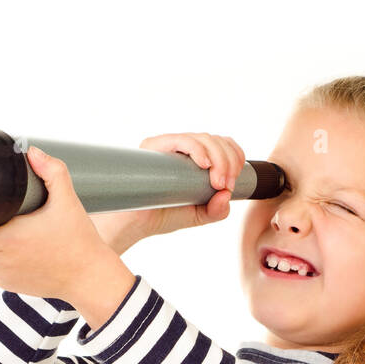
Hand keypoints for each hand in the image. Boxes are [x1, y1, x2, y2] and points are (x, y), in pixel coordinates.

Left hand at [0, 145, 113, 299]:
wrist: (90, 279)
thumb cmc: (79, 242)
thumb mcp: (68, 201)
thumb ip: (52, 172)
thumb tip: (32, 151)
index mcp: (9, 238)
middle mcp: (2, 260)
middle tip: (1, 215)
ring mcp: (4, 276)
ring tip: (23, 234)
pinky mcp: (10, 286)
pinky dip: (6, 257)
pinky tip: (26, 252)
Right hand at [88, 132, 246, 251]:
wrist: (131, 225)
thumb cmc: (159, 216)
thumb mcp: (196, 215)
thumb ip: (215, 210)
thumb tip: (226, 195)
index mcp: (191, 158)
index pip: (219, 143)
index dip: (233, 156)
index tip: (233, 180)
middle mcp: (179, 148)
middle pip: (213, 139)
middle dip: (228, 161)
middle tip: (225, 185)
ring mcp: (166, 146)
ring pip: (201, 138)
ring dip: (218, 159)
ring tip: (217, 183)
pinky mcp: (153, 148)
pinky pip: (181, 140)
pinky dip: (198, 150)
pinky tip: (204, 166)